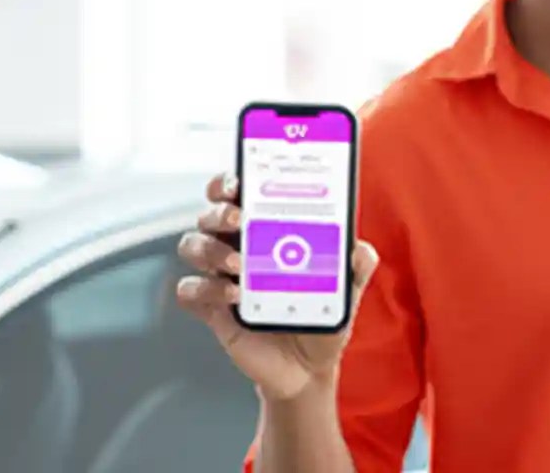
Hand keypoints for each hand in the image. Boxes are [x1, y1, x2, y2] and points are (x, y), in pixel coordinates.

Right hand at [175, 172, 378, 400]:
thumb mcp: (347, 288)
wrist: (308, 369)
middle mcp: (238, 247)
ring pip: (192, 245)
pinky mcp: (212, 309)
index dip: (230, 181)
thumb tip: (360, 247)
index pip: (237, 194)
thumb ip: (357, 264)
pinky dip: (207, 290)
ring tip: (240, 267)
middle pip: (209, 213)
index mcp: (265, 231)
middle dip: (219, 210)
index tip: (240, 181)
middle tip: (240, 220)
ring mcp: (222, 278)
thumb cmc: (321, 316)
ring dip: (212, 250)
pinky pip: (189, 292)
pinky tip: (234, 298)